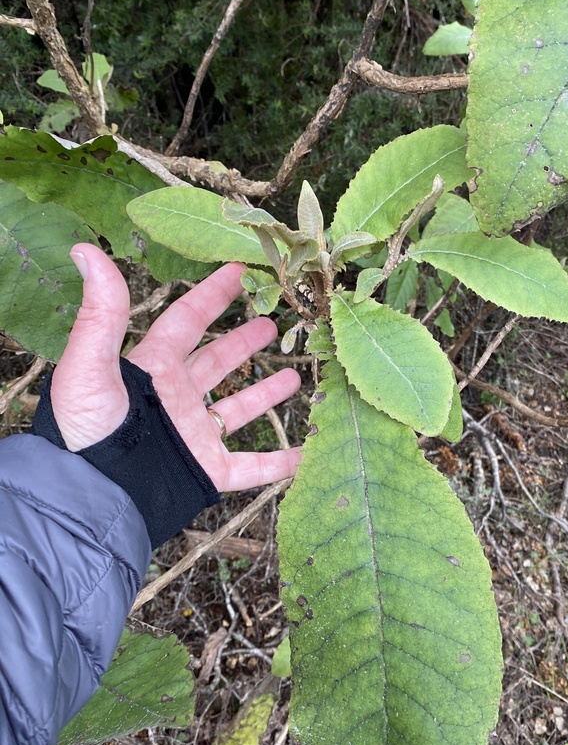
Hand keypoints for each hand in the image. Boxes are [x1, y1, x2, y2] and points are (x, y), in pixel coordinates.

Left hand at [51, 243, 300, 490]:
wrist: (92, 495)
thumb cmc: (85, 429)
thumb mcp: (89, 364)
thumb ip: (101, 312)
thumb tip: (86, 249)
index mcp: (152, 368)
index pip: (187, 321)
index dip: (212, 295)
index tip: (239, 271)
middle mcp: (175, 398)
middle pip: (215, 362)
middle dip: (242, 341)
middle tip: (271, 323)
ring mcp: (194, 435)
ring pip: (238, 409)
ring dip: (264, 393)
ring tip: (295, 377)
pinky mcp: (207, 470)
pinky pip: (252, 466)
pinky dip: (280, 462)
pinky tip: (306, 453)